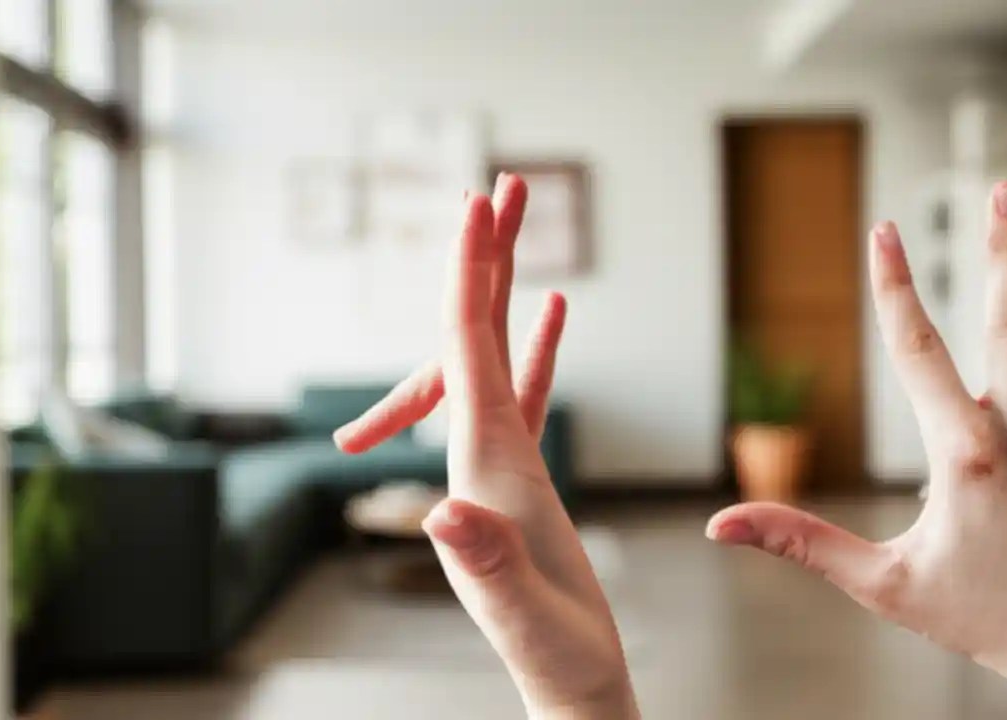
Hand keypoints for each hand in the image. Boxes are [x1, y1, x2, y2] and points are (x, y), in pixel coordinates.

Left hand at [334, 176, 637, 718]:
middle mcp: (477, 445)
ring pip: (496, 347)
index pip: (461, 348)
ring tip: (517, 223)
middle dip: (483, 255)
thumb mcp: (518, 607)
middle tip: (501, 183)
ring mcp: (500, 454)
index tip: (472, 209)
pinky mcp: (527, 471)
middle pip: (471, 328)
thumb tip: (441, 511)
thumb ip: (482, 559)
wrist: (565, 674)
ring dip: (506, 284)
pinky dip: (538, 342)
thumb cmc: (548, 649)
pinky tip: (555, 309)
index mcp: (476, 459)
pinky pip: (528, 386)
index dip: (466, 275)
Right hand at [708, 182, 1006, 718]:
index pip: (919, 352)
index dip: (894, 288)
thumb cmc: (981, 618)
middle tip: (1006, 184)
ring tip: (982, 487)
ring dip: (989, 388)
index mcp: (968, 459)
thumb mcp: (882, 584)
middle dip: (1006, 246)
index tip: (884, 232)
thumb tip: (719, 523)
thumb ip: (801, 542)